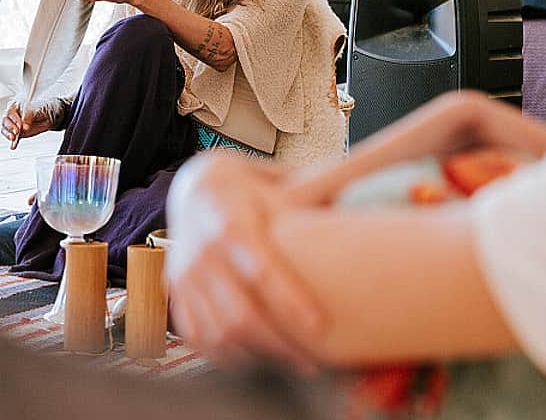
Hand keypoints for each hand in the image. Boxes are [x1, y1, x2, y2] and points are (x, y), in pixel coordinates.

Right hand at [0, 100, 61, 146]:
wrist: (48, 116)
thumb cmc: (41, 110)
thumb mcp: (35, 110)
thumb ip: (29, 116)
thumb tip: (24, 124)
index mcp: (15, 107)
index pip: (9, 112)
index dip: (13, 118)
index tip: (20, 123)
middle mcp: (12, 116)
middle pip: (5, 121)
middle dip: (10, 127)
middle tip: (17, 131)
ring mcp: (14, 125)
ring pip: (5, 130)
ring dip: (8, 134)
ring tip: (13, 138)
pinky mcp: (17, 134)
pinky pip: (12, 138)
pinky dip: (12, 143)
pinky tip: (13, 146)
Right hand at [166, 154, 324, 372]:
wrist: (194, 186)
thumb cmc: (246, 188)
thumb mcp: (276, 184)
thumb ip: (314, 196)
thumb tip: (369, 195)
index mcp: (231, 223)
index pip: (261, 271)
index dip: (290, 302)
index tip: (321, 327)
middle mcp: (203, 252)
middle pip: (240, 314)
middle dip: (281, 345)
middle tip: (316, 361)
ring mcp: (186, 276)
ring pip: (221, 333)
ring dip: (259, 355)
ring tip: (294, 361)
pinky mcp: (177, 293)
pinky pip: (199, 337)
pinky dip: (228, 354)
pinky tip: (258, 356)